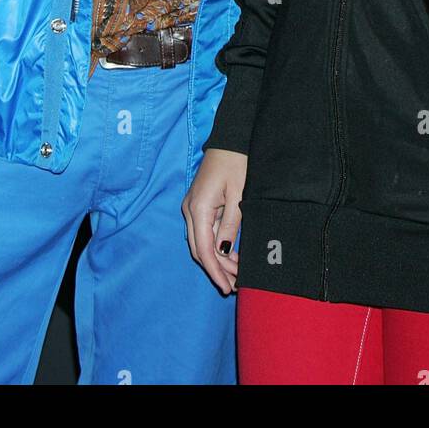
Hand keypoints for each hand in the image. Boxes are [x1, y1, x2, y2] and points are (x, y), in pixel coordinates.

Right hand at [182, 147, 245, 294]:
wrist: (230, 140)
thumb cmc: (236, 163)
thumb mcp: (238, 195)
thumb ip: (230, 225)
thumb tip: (223, 252)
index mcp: (198, 208)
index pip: (204, 249)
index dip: (215, 271)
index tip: (227, 287)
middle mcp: (190, 210)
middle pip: (200, 250)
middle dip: (217, 269)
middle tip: (235, 285)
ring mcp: (192, 207)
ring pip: (202, 242)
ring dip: (218, 259)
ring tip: (237, 273)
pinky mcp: (199, 205)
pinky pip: (205, 231)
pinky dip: (217, 246)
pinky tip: (231, 255)